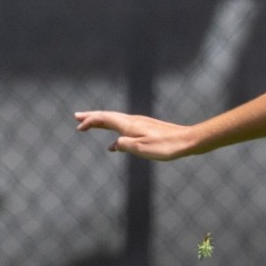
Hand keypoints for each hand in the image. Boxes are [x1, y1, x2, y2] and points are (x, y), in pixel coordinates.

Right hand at [74, 110, 194, 159]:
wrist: (188, 141)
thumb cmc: (166, 146)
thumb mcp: (142, 149)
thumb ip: (125, 145)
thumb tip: (115, 144)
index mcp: (129, 125)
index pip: (104, 119)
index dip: (90, 122)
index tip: (79, 127)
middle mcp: (133, 122)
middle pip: (108, 117)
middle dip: (92, 117)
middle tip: (77, 117)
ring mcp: (141, 125)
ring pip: (116, 122)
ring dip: (102, 124)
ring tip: (90, 125)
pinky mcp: (148, 130)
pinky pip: (125, 130)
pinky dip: (115, 134)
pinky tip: (115, 146)